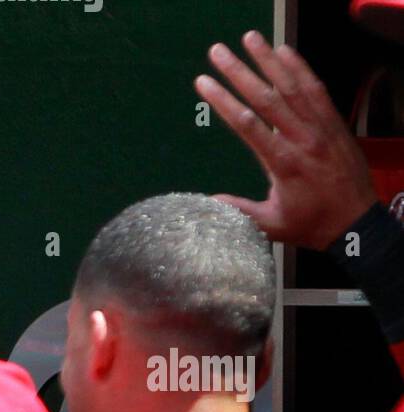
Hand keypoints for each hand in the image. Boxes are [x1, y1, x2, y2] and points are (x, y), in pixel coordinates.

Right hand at [195, 30, 378, 248]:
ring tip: (249, 38)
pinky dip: (300, 68)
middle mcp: (302, 138)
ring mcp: (320, 127)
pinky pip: (316, 89)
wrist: (356, 222)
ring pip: (292, 86)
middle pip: (266, 97)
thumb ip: (237, 211)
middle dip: (239, 72)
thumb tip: (205, 201)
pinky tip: (284, 52)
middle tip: (217, 52)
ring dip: (268, 60)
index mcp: (283, 163)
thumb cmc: (310, 225)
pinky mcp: (333, 122)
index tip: (203, 83)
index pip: (247, 124)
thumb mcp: (270, 225)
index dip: (223, 101)